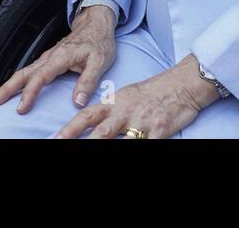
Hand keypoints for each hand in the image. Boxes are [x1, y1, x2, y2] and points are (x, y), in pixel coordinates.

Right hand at [0, 3, 116, 113]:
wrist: (95, 24)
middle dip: (6, 88)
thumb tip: (77, 102)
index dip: (29, 93)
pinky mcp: (48, 60)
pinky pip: (29, 72)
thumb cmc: (98, 42)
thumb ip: (88, 82)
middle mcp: (49, 57)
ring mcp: (47, 58)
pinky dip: (17, 82)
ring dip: (8, 86)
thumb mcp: (100, 62)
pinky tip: (12, 90)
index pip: (40, 77)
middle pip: (23, 73)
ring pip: (23, 72)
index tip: (21, 107)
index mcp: (60, 57)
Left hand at [54, 54, 217, 138]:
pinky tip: (135, 149)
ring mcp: (142, 123)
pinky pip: (145, 145)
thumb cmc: (152, 92)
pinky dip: (138, 147)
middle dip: (83, 142)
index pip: (87, 116)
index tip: (56, 137)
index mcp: (114, 103)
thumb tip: (90, 124)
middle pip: (100, 132)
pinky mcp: (159, 132)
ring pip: (121, 141)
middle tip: (63, 145)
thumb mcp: (126, 96)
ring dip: (106, 147)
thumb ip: (109, 110)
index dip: (71, 128)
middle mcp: (125, 113)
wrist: (181, 85)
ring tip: (93, 154)